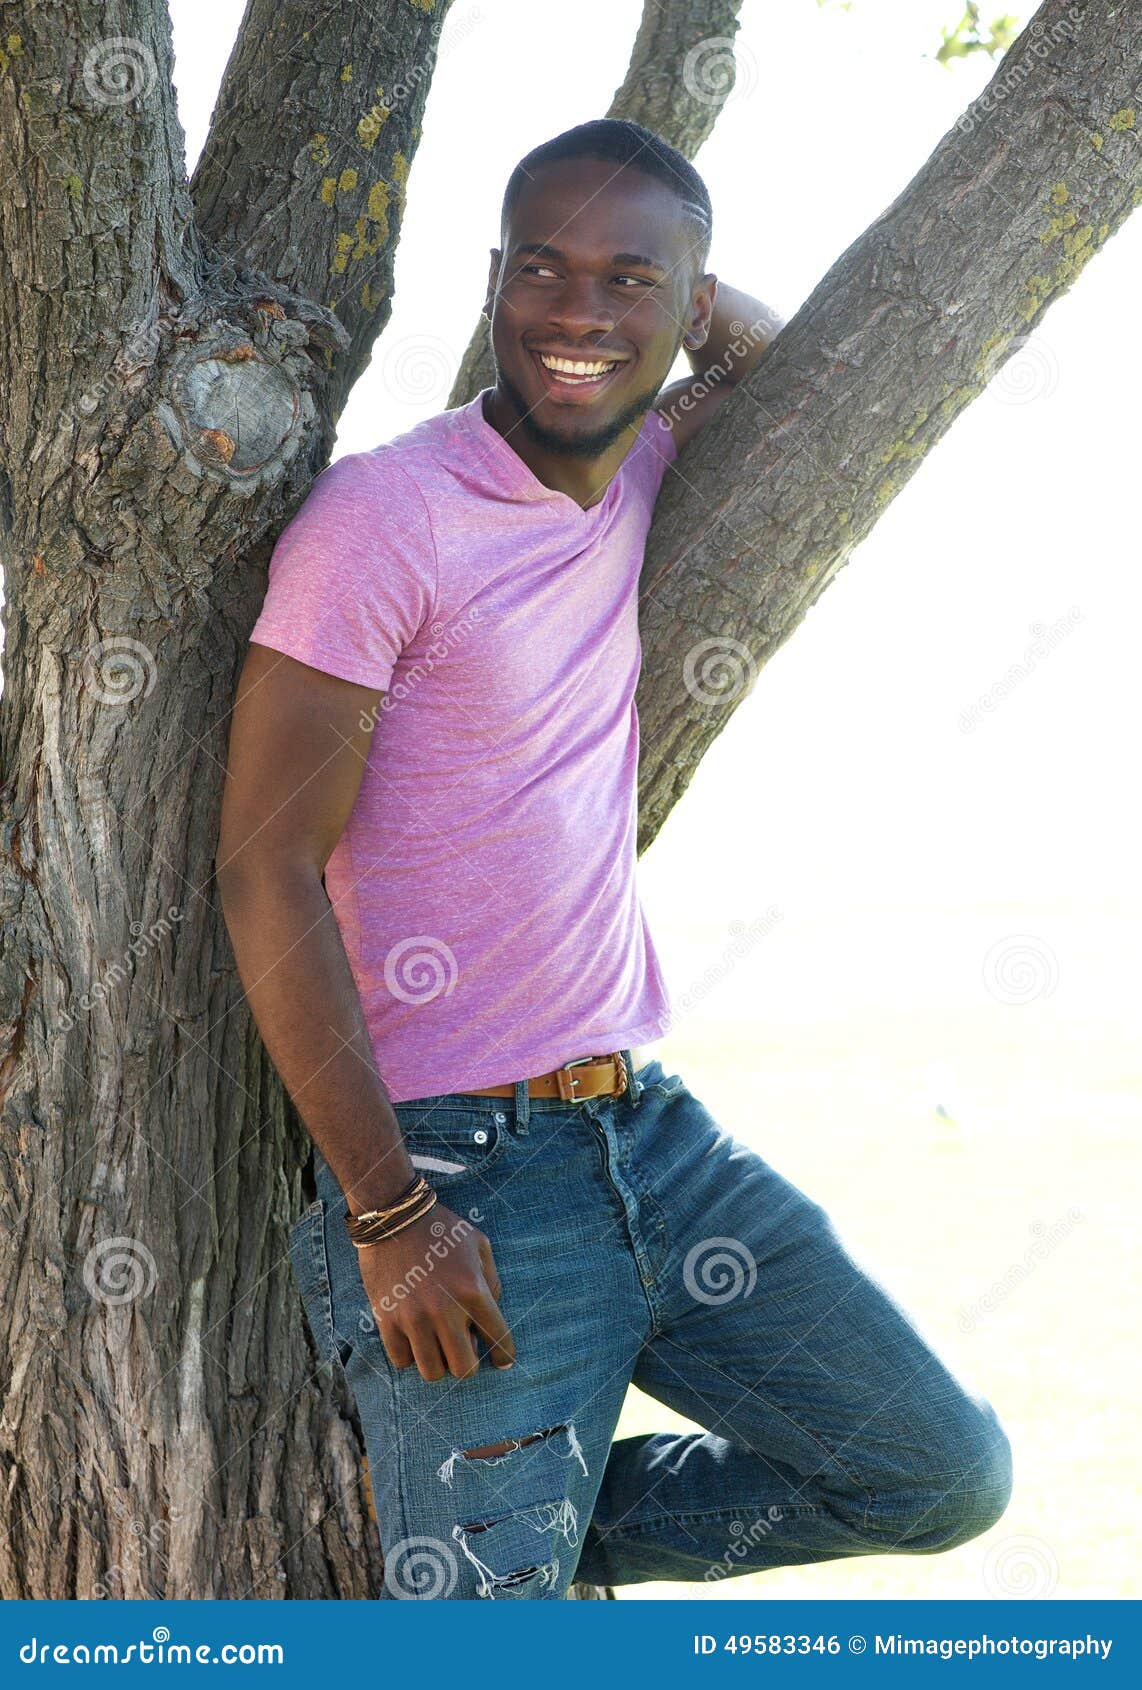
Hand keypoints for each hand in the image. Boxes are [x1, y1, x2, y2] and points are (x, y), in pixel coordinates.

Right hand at [355, 1202, 515, 1381]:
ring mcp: (413, 1318)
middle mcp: (444, 1310)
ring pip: (432, 1372)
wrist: (394, 1217)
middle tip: (463, 1345)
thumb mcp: (479, 1244)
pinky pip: (402, 1360)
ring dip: (439, 1360)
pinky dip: (410, 1354)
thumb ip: (492, 1281)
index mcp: (472, 1290)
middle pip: (464, 1369)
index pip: (498, 1338)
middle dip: (468, 1362)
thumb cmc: (441, 1229)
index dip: (504, 1355)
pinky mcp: (387, 1320)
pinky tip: (414, 1337)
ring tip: (437, 1341)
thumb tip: (490, 1316)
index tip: (503, 1361)